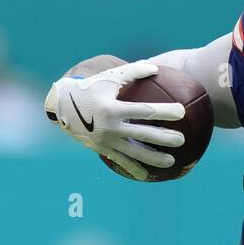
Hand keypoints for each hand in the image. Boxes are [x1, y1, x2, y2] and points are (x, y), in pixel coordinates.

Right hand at [44, 60, 184, 181]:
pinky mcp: (102, 149)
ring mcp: (106, 141)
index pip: (145, 111)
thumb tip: (156, 69)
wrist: (62, 106)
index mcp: (113, 108)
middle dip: (164, 138)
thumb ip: (132, 72)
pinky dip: (134, 168)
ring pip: (135, 152)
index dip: (164, 111)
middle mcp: (110, 126)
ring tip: (172, 161)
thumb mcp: (109, 77)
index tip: (181, 112)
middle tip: (181, 140)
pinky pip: (121, 161)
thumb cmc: (91, 88)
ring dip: (154, 158)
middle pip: (144, 134)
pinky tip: (147, 175)